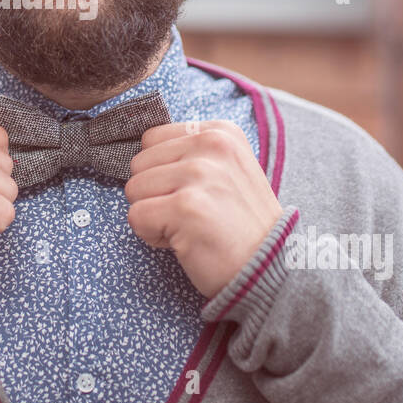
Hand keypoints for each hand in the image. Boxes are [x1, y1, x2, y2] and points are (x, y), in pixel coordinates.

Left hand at [125, 121, 282, 298]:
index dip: (161, 172)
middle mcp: (212, 145)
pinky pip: (136, 217)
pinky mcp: (185, 206)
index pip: (152, 139)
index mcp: (221, 132)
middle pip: (139, 164)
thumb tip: (145, 153)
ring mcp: (199, 174)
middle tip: (191, 214)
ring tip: (189, 226)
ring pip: (134, 190)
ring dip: (154, 215)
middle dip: (155, 194)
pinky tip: (184, 240)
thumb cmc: (241, 226)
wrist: (268, 269)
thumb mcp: (229, 171)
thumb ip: (192, 154)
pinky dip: (152, 236)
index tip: (194, 193)